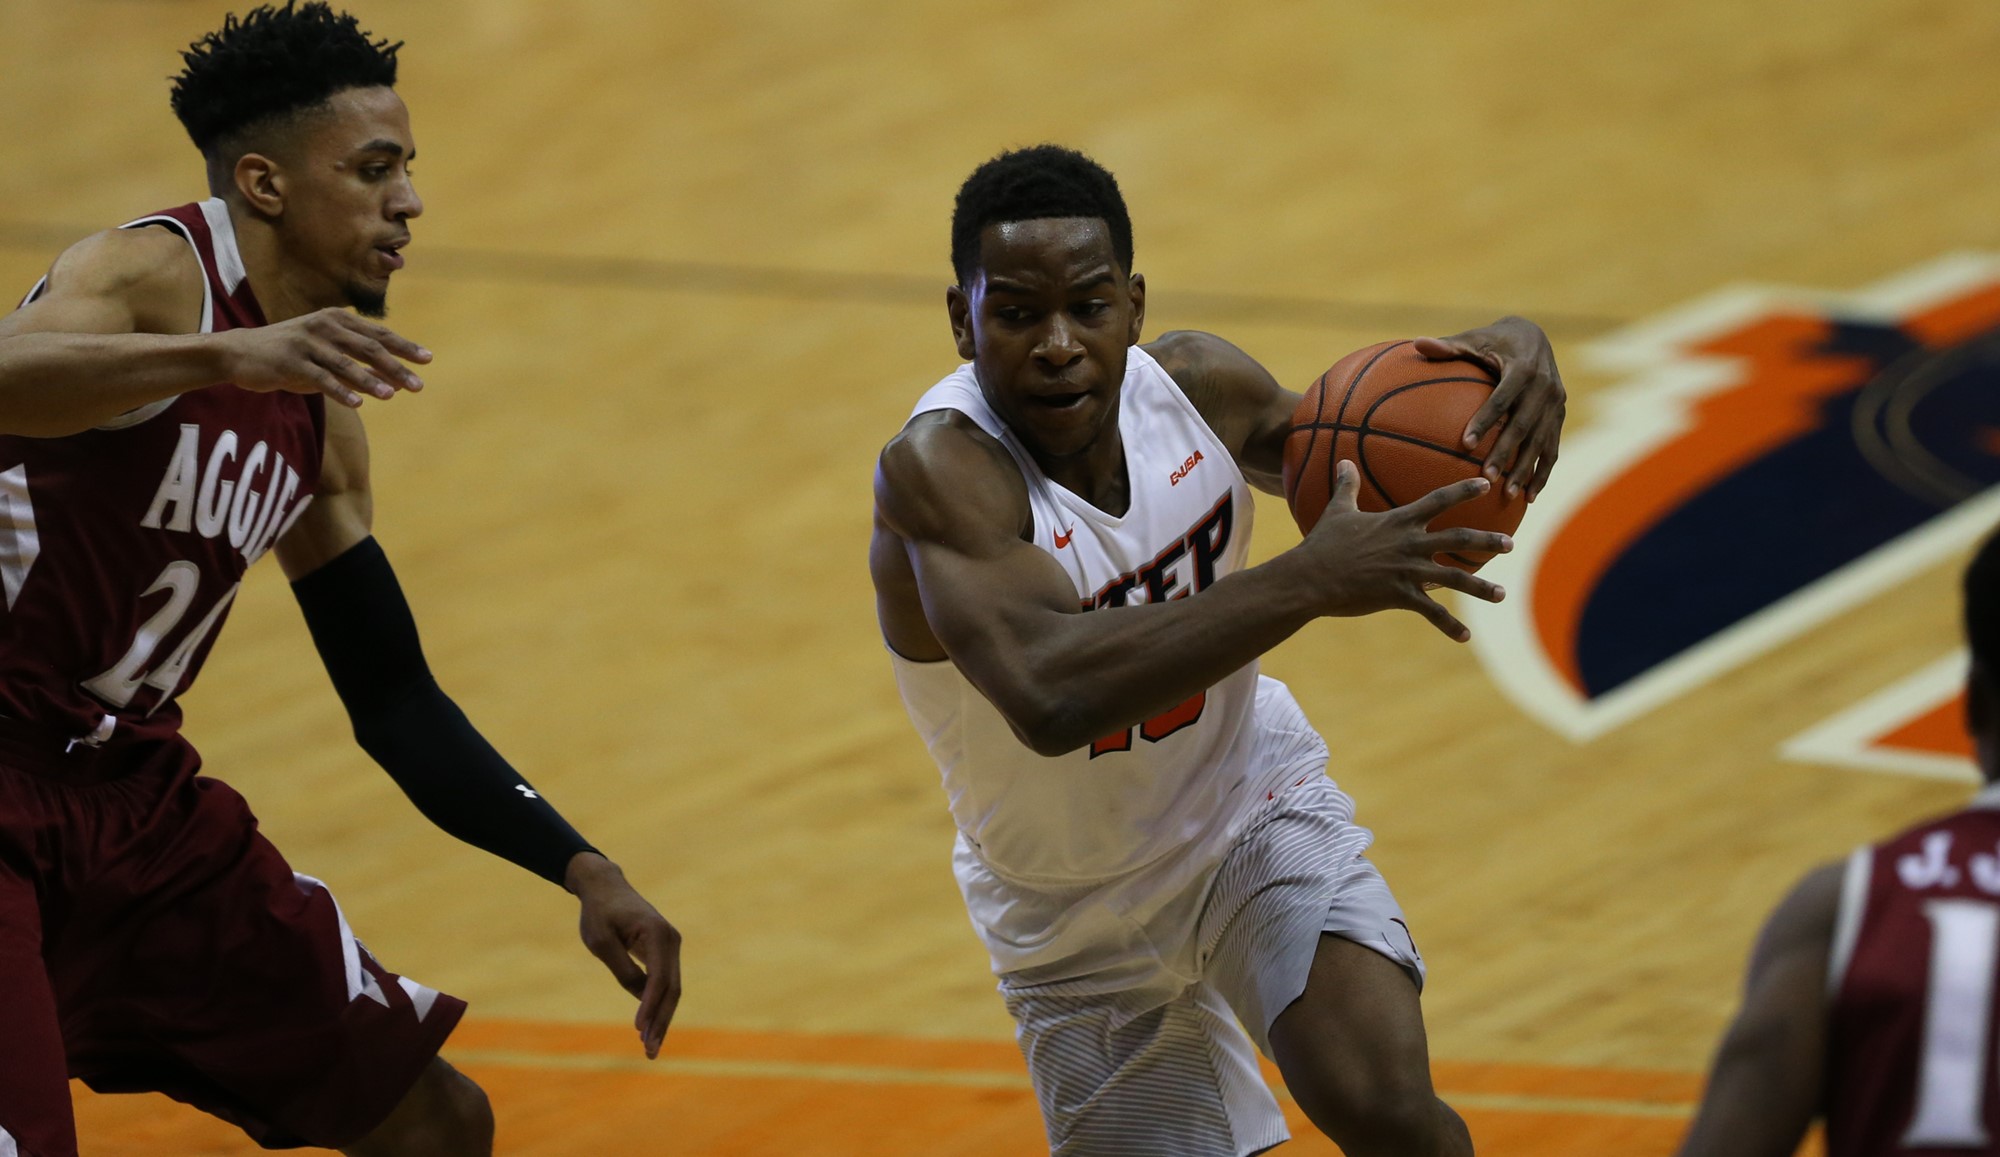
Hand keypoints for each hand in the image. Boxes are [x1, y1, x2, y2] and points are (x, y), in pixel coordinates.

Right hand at [217, 307, 430, 408]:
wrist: (240, 354)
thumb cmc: (291, 357)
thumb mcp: (328, 360)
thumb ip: (360, 368)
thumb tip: (394, 382)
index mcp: (337, 320)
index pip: (378, 335)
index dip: (404, 347)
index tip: (428, 360)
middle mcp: (324, 326)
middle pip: (367, 347)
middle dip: (395, 366)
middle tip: (418, 385)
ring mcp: (306, 342)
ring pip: (345, 362)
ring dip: (370, 380)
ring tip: (391, 396)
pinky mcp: (289, 361)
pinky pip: (320, 378)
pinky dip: (340, 391)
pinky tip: (358, 404)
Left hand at [566, 853, 681, 1058]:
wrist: (605, 887)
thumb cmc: (599, 913)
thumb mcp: (601, 942)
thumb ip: (622, 970)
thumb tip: (640, 998)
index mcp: (658, 934)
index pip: (658, 979)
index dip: (649, 1007)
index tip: (638, 1030)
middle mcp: (671, 940)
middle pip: (672, 989)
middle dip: (661, 1021)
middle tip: (650, 1052)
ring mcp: (671, 946)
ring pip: (671, 990)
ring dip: (661, 1018)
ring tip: (650, 1048)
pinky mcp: (664, 952)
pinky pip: (665, 983)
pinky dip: (658, 1006)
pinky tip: (649, 1028)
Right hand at [1299, 461, 1510, 640]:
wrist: (1309, 578)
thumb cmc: (1322, 544)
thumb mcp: (1337, 511)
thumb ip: (1348, 486)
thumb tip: (1344, 461)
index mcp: (1398, 521)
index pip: (1438, 500)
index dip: (1463, 490)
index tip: (1486, 483)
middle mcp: (1409, 544)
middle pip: (1458, 539)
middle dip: (1487, 541)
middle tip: (1511, 544)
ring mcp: (1406, 570)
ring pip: (1453, 578)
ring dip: (1480, 587)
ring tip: (1501, 594)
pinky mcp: (1398, 596)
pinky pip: (1431, 613)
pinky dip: (1448, 626)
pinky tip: (1464, 636)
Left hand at [1413, 315, 1563, 500]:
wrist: (1534, 336)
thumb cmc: (1493, 340)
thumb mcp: (1473, 339)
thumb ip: (1448, 346)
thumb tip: (1417, 342)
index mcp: (1523, 368)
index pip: (1501, 398)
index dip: (1485, 420)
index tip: (1465, 444)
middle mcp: (1545, 387)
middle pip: (1523, 425)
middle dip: (1505, 453)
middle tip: (1486, 478)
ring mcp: (1556, 404)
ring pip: (1541, 442)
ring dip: (1525, 470)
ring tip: (1507, 494)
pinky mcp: (1559, 416)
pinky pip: (1553, 448)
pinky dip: (1542, 473)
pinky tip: (1529, 497)